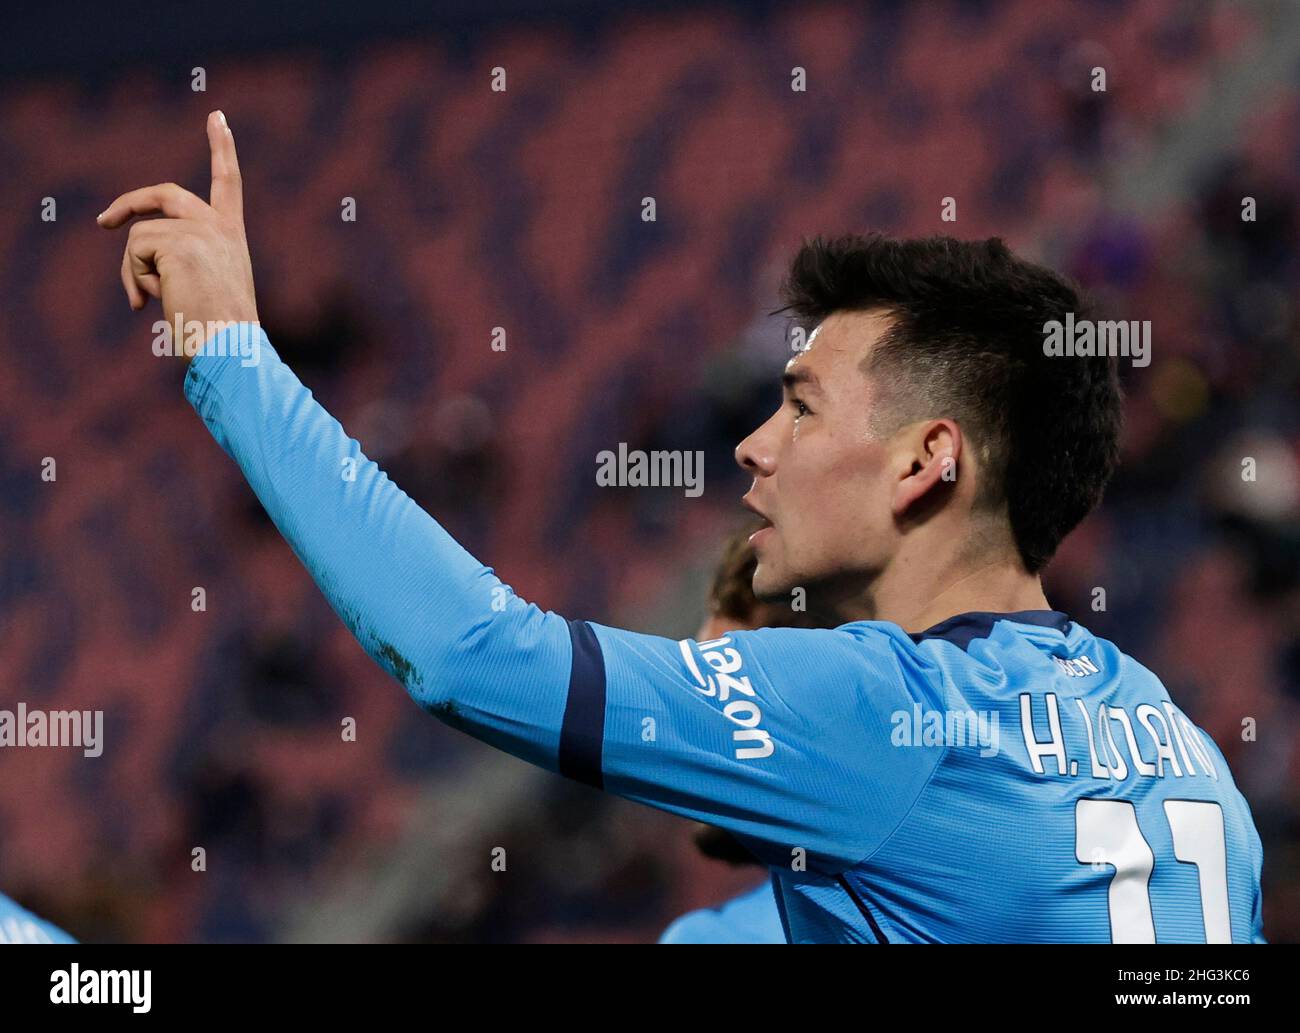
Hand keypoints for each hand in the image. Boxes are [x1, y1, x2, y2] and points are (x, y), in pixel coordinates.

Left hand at [98, 110, 258, 355]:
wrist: (231, 347)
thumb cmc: (221, 331)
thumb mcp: (209, 284)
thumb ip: (184, 258)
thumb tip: (135, 246)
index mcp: (233, 234)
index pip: (228, 181)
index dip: (222, 147)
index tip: (217, 117)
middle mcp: (218, 225)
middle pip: (164, 193)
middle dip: (129, 204)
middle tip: (104, 222)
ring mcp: (198, 230)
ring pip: (140, 235)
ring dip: (134, 271)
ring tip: (154, 301)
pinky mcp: (176, 242)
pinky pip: (134, 250)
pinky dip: (134, 278)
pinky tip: (156, 300)